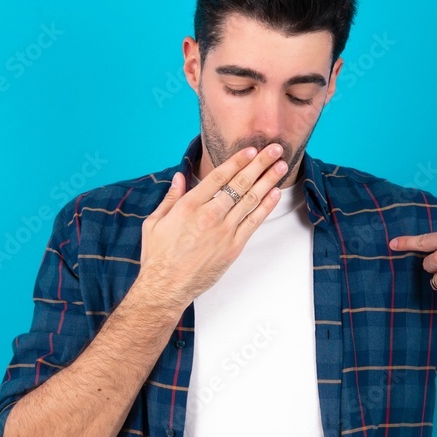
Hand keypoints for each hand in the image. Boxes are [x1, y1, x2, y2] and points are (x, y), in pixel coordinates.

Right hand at [138, 143, 288, 310]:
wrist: (166, 287)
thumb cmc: (158, 256)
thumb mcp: (155, 222)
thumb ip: (171, 198)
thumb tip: (180, 177)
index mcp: (189, 205)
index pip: (219, 175)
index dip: (238, 160)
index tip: (251, 150)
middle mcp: (209, 214)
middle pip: (240, 183)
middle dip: (260, 164)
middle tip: (275, 149)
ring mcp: (224, 231)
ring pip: (251, 200)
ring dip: (268, 180)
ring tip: (281, 166)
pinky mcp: (233, 247)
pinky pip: (254, 222)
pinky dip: (266, 207)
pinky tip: (275, 193)